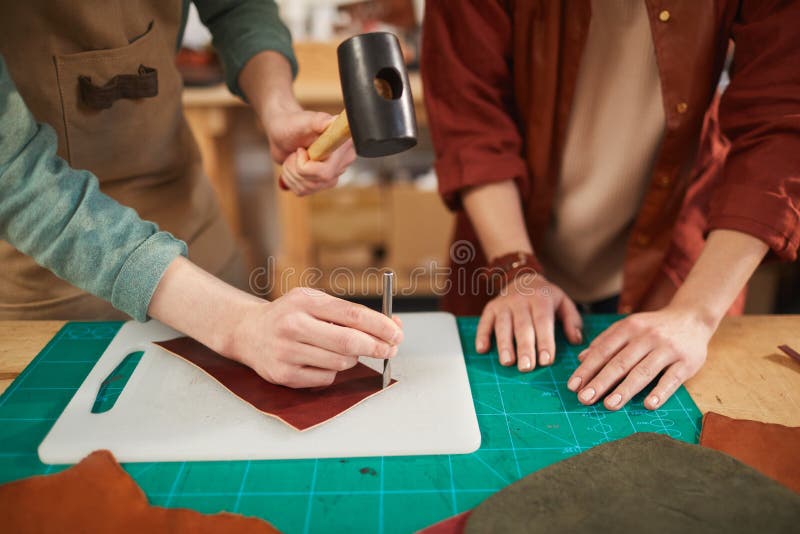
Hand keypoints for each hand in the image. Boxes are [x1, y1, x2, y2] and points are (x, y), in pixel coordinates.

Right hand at [229, 287, 401, 387]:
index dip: (380, 326)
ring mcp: (286, 351)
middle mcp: (293, 325)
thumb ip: (349, 313)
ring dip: (353, 359)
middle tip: (390, 349)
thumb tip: (392, 326)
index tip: (397, 333)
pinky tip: (322, 360)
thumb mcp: (314, 301)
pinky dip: (333, 370)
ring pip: (340, 362)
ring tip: (346, 350)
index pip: (352, 315)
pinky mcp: (283, 375)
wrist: (248, 331)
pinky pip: (325, 377)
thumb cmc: (291, 315)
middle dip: (376, 347)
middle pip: (348, 342)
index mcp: (305, 301)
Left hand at [262, 104, 355, 195]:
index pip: (326, 172)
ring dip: (292, 172)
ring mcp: (333, 174)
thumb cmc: (293, 123)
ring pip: (308, 188)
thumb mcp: (304, 120)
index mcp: (344, 147)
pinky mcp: (321, 182)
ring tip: (293, 156)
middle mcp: (342, 162)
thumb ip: (319, 120)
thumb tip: (333, 120)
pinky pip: (303, 191)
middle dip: (297, 168)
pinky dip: (291, 179)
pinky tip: (294, 165)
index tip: (300, 149)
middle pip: (317, 182)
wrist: (282, 131)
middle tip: (295, 152)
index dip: (306, 165)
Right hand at [475, 274, 582, 371]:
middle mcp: (521, 300)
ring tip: (507, 362)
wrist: (523, 278)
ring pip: (503, 325)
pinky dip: (482, 335)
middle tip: (526, 367)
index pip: (543, 322)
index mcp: (541, 300)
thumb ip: (573, 321)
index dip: (544, 341)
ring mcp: (504, 304)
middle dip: (524, 347)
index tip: (546, 361)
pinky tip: (482, 349)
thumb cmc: (546, 297)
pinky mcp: (491, 308)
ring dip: (504, 344)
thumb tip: (576, 340)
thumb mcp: (564, 302)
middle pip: (522, 326)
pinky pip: (485, 321)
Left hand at [567, 306, 713, 410]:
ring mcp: (667, 349)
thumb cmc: (653, 327)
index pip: (604, 351)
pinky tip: (649, 405)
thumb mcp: (628, 326)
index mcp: (629, 328)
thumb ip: (605, 341)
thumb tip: (581, 358)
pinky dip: (660, 392)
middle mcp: (647, 337)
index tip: (573, 386)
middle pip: (620, 363)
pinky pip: (672, 379)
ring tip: (609, 405)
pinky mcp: (687, 362)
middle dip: (601, 382)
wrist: (692, 317)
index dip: (587, 369)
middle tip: (584, 399)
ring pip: (643, 371)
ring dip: (625, 390)